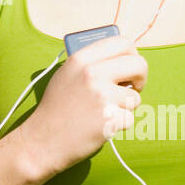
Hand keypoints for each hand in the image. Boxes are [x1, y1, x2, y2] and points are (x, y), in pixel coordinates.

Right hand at [18, 33, 146, 178]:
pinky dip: (119, 124)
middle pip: (138, 64)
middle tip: (135, 87)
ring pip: (135, 97)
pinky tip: (99, 126)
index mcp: (81, 59)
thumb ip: (90, 64)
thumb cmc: (55, 109)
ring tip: (102, 113)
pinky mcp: (109, 119)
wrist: (42, 140)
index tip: (131, 66)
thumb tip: (121, 59)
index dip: (132, 54)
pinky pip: (129, 118)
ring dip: (125, 107)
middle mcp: (93, 73)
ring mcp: (102, 96)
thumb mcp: (65, 76)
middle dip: (141, 77)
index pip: (121, 43)